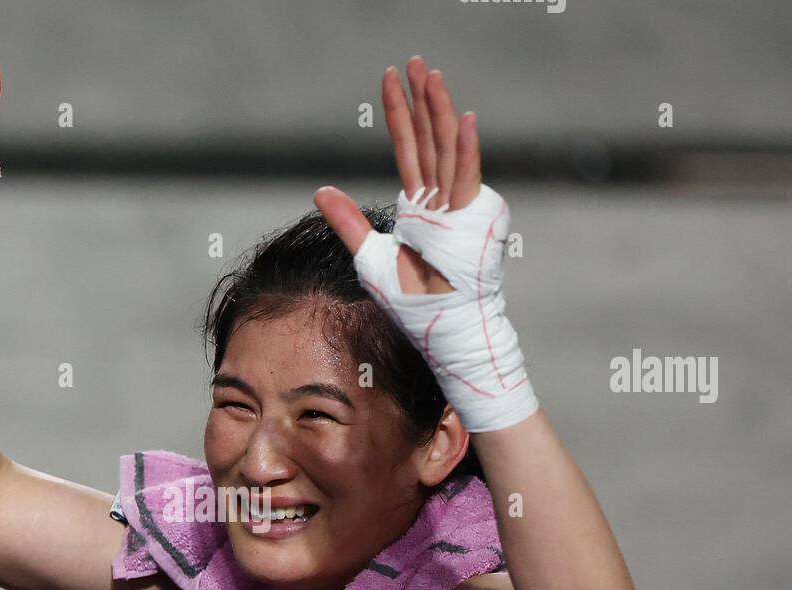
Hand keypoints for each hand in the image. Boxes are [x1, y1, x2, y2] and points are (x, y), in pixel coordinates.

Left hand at [315, 58, 480, 294]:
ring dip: (440, 111)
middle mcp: (441, 200)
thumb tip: (321, 191)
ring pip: (447, 150)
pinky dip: (466, 150)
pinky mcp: (471, 221)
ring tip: (431, 76)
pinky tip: (464, 120)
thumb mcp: (369, 255)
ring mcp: (458, 208)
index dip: (399, 113)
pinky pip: (467, 179)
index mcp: (421, 205)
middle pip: (430, 139)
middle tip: (415, 61)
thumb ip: (348, 221)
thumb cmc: (412, 299)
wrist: (440, 326)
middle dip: (422, 99)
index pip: (408, 148)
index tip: (391, 78)